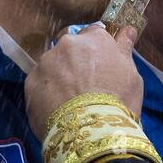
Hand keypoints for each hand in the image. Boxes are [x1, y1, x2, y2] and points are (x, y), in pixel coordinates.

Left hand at [24, 24, 143, 136]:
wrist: (92, 132)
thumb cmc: (119, 101)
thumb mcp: (132, 75)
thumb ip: (124, 49)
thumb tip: (128, 30)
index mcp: (93, 38)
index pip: (94, 33)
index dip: (97, 50)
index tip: (100, 63)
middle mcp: (67, 44)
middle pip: (69, 48)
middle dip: (74, 61)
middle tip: (85, 84)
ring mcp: (45, 64)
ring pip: (51, 66)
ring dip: (58, 77)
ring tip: (69, 101)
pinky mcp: (30, 84)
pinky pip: (39, 85)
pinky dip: (46, 94)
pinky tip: (57, 110)